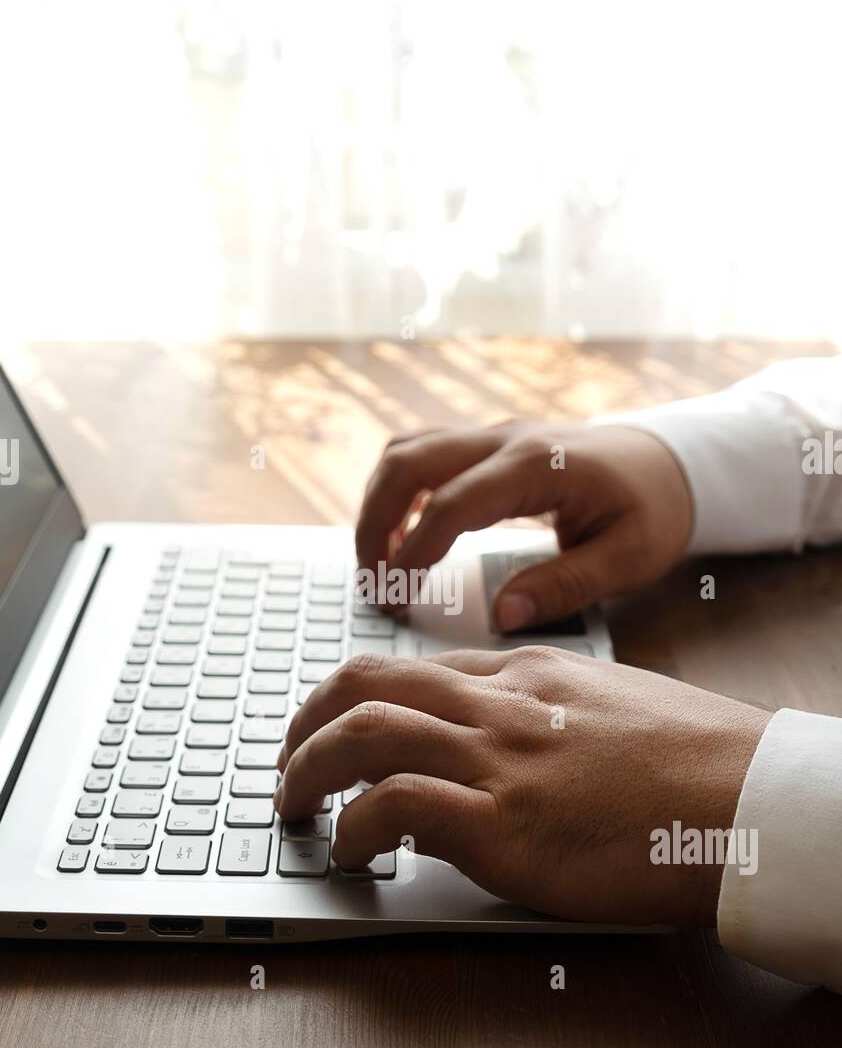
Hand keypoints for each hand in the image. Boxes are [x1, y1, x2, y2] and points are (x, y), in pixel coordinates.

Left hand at [275, 647, 769, 926]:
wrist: (751, 800)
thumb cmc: (700, 763)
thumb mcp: (616, 706)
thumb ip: (552, 714)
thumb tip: (515, 743)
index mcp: (529, 675)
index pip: (415, 670)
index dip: (357, 699)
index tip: (334, 729)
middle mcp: (502, 707)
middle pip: (366, 684)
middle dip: (305, 720)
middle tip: (287, 761)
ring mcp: (501, 762)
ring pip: (362, 733)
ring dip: (305, 768)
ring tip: (291, 805)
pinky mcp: (507, 827)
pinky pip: (397, 807)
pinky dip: (355, 828)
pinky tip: (353, 851)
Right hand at [355, 422, 693, 629]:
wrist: (673, 462)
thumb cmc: (654, 510)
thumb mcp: (629, 559)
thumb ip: (566, 585)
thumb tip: (505, 613)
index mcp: (538, 465)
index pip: (452, 504)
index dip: (414, 551)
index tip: (397, 596)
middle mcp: (505, 439)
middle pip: (408, 461)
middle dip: (375, 523)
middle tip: (374, 583)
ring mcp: (492, 435)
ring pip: (406, 451)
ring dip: (379, 504)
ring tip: (381, 565)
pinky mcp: (487, 444)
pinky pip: (422, 454)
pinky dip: (398, 493)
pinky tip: (402, 538)